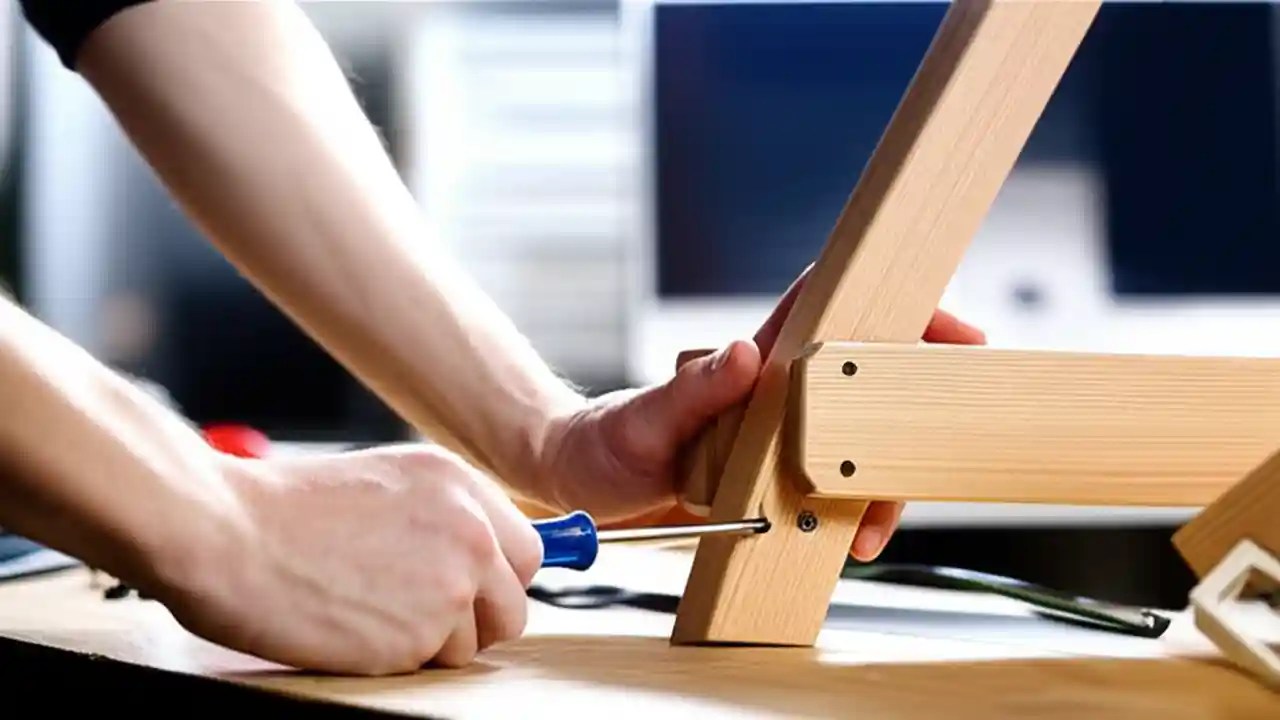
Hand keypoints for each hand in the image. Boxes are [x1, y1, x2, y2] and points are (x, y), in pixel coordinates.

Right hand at [150, 445, 541, 674]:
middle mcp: (472, 531)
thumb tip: (489, 559)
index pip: (527, 550)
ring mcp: (451, 585)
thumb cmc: (290, 511)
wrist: (229, 533)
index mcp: (464, 485)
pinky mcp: (422, 636)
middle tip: (421, 614)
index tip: (475, 590)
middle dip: (477, 619)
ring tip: (373, 611)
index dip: (497, 578)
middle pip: (515, 604)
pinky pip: (433, 666)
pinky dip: (400, 660)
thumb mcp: (390, 484)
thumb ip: (448, 517)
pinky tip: (356, 627)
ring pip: (476, 642)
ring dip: (434, 643)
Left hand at [534, 268, 984, 558]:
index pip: (830, 316)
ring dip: (881, 484)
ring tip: (870, 527)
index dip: (894, 311)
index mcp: (755, 367)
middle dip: (915, 409)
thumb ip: (692, 391)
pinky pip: (833, 492)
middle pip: (869, 386)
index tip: (947, 330)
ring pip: (860, 449)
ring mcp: (782, 441)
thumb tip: (747, 355)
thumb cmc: (606, 443)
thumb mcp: (642, 420)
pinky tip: (850, 539)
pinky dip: (852, 515)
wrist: (583, 490)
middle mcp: (779, 397)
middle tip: (935, 450)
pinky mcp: (776, 484)